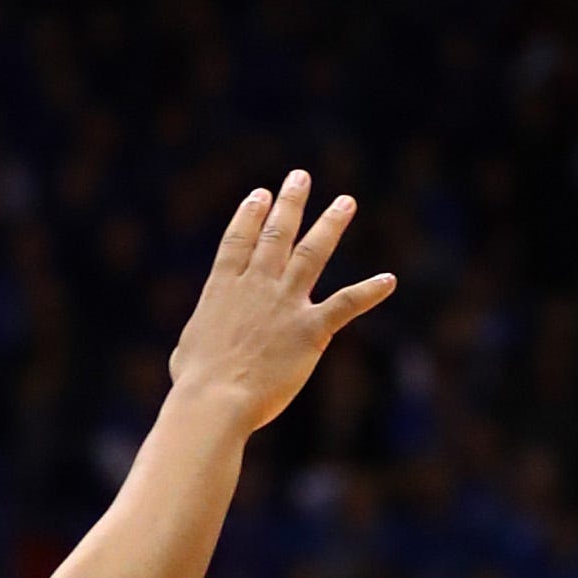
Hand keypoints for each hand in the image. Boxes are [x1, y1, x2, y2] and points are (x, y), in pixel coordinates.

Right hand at [168, 174, 392, 433]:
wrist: (217, 400)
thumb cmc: (196, 383)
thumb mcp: (189, 349)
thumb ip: (204, 334)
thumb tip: (201, 344)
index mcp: (223, 288)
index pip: (239, 240)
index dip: (251, 214)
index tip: (260, 193)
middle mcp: (256, 286)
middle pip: (277, 234)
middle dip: (290, 203)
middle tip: (301, 176)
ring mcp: (285, 304)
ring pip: (312, 253)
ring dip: (331, 225)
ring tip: (346, 202)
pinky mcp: (311, 330)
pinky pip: (345, 304)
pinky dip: (369, 292)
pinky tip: (389, 280)